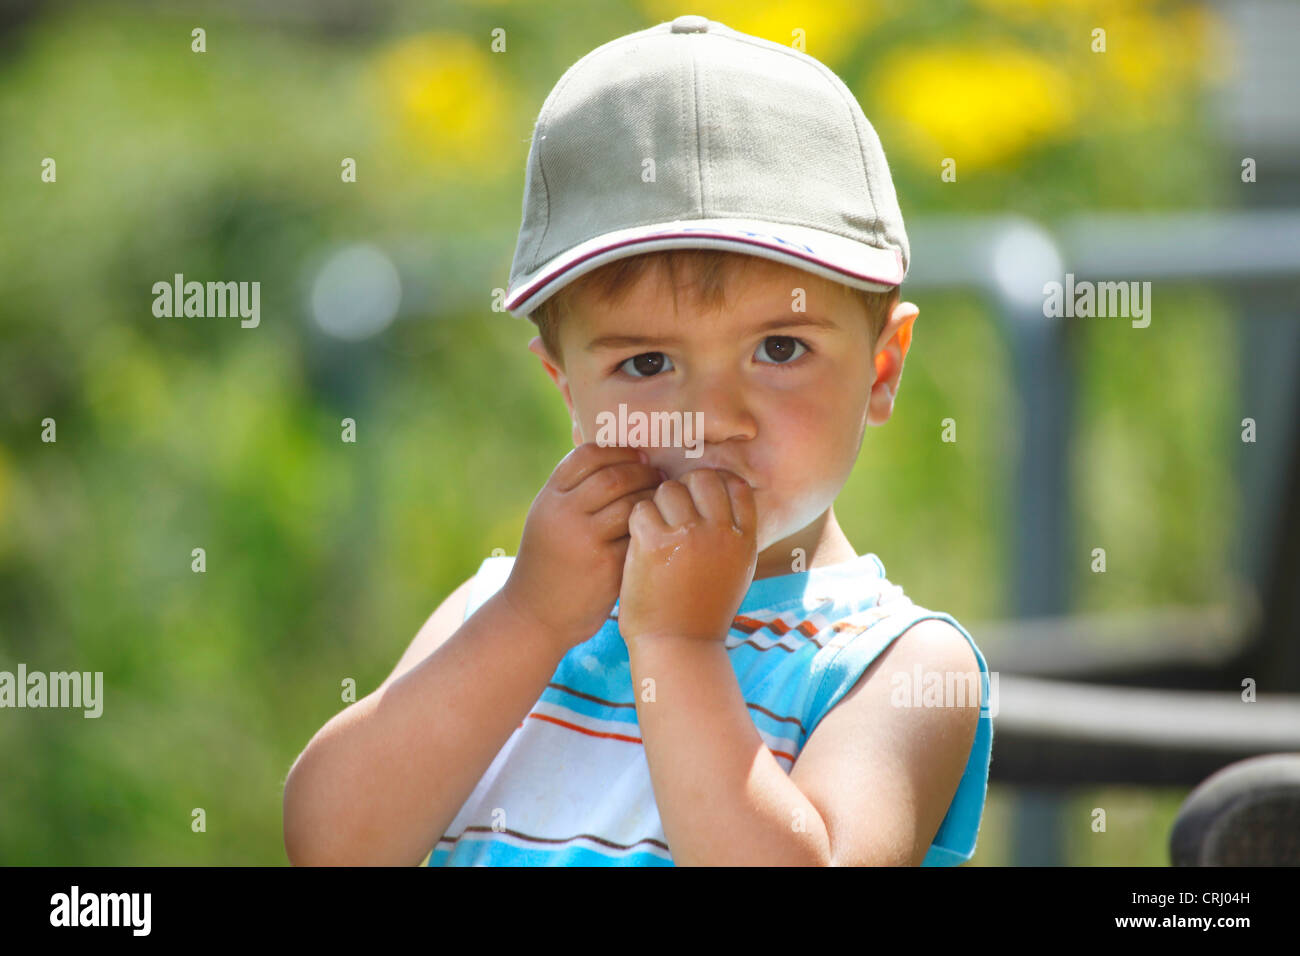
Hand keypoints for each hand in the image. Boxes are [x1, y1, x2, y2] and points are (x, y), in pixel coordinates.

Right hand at [500, 443, 663, 653]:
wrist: (534, 616)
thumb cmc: (549, 563)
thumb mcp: (549, 520)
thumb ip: (575, 492)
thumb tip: (622, 459)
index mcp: (549, 498)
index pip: (587, 455)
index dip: (618, 451)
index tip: (638, 456)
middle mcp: (563, 514)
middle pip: (613, 476)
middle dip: (642, 472)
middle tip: (659, 477)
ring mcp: (584, 540)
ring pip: (631, 504)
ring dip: (653, 498)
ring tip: (663, 500)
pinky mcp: (606, 566)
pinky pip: (639, 535)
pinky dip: (653, 526)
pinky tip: (661, 527)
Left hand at [617, 468, 757, 645]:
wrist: (679, 647)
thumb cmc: (703, 612)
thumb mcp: (736, 570)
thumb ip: (732, 534)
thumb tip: (721, 493)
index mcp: (744, 539)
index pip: (736, 486)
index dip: (715, 484)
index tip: (698, 499)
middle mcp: (721, 533)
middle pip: (701, 479)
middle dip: (683, 490)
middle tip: (670, 513)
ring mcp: (689, 536)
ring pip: (668, 490)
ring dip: (657, 505)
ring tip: (654, 532)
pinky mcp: (655, 544)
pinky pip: (642, 509)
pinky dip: (637, 522)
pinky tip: (639, 544)